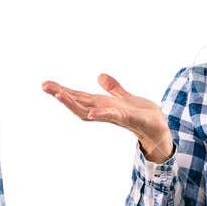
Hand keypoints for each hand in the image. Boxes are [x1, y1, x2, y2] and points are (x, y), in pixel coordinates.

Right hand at [41, 73, 174, 161]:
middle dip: (62, 95)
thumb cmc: (143, 116)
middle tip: (45, 86)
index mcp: (103, 105)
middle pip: (79, 103)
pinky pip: (114, 116)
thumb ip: (113, 89)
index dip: (63, 91)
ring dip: (74, 104)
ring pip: (91, 111)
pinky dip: (102, 114)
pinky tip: (92, 113)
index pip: (79, 97)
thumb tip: (100, 76)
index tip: (46, 84)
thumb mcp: (126, 97)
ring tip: (60, 95)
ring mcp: (116, 116)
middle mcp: (106, 112)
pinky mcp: (131, 119)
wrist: (161, 130)